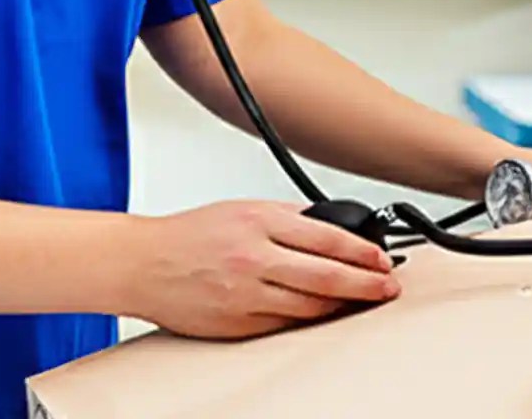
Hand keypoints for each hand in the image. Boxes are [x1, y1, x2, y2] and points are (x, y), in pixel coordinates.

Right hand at [125, 200, 399, 338]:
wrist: (143, 263)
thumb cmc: (189, 235)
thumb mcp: (243, 208)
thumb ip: (289, 216)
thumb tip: (332, 225)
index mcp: (259, 222)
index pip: (328, 238)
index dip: (363, 252)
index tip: (383, 260)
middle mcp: (255, 258)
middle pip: (327, 277)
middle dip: (367, 285)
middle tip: (388, 288)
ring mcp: (246, 295)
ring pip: (311, 306)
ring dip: (344, 305)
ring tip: (363, 300)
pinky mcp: (238, 323)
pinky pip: (286, 324)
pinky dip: (310, 318)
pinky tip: (325, 312)